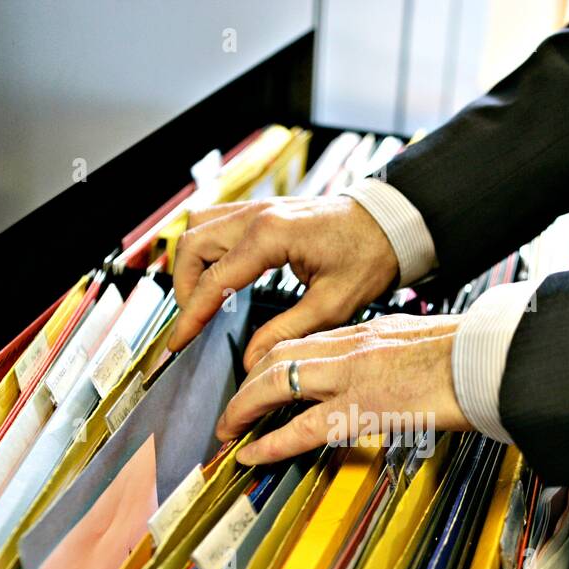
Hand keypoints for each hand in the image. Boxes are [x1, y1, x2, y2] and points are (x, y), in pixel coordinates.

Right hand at [168, 196, 399, 368]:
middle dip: (184, 287)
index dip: (191, 316)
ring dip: (192, 264)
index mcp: (270, 237)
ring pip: (198, 228)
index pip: (214, 280)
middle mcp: (257, 215)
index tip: (177, 343)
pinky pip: (216, 222)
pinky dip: (207, 249)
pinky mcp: (263, 210)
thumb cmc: (369, 255)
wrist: (390, 223)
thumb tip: (250, 360)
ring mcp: (258, 207)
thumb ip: (287, 332)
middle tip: (192, 323)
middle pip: (192, 246)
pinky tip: (218, 275)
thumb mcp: (333, 304)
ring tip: (201, 301)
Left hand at [216, 315, 473, 465]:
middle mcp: (351, 346)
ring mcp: (351, 375)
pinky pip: (301, 427)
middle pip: (279, 356)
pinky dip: (268, 441)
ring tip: (228, 429)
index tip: (262, 377)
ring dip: (244, 406)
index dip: (275, 360)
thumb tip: (397, 368)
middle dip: (247, 381)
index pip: (307, 341)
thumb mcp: (427, 341)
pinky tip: (248, 454)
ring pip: (277, 383)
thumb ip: (401, 353)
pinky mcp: (361, 407)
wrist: (489, 359)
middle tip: (232, 406)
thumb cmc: (472, 354)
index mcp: (368, 331)